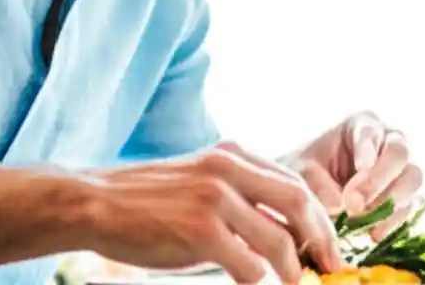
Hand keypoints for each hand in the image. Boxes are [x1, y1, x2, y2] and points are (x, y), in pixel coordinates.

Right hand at [80, 144, 344, 283]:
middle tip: (330, 266)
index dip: (318, 216)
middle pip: (298, 202)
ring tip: (294, 284)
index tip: (327, 242)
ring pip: (279, 238)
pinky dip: (260, 282)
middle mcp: (227, 168)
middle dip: (321, 238)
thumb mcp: (198, 183)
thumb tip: (278, 234)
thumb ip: (237, 198)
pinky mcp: (200, 229)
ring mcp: (215, 197)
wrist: (94, 203)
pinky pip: (249, 264)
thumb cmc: (145, 200)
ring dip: (293, 269)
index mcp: (230, 154)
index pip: (293, 181)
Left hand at [282, 111, 422, 240]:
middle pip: (399, 153)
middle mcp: (387, 142)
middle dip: (378, 180)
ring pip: (411, 179)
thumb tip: (338, 204)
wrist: (312, 194)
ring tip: (360, 221)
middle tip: (353, 204)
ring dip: (388, 202)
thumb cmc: (306, 172)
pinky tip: (373, 234)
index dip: (368, 150)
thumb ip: (316, 183)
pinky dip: (392, 221)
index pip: (372, 132)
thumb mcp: (301, 173)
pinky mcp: (403, 196)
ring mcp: (399, 169)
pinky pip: (408, 206)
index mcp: (362, 125)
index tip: (359, 168)